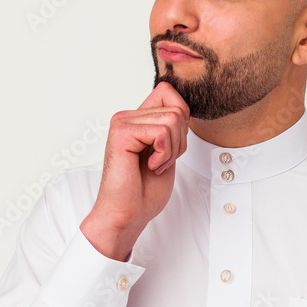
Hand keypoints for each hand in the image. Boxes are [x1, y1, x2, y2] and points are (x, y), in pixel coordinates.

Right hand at [80, 82, 189, 260]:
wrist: (127, 214)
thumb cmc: (144, 190)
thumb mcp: (168, 152)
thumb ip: (172, 128)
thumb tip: (185, 110)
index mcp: (137, 119)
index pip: (168, 92)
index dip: (181, 118)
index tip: (170, 147)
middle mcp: (127, 117)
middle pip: (177, 108)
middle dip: (180, 141)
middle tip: (161, 161)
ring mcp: (122, 123)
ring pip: (173, 120)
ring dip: (171, 150)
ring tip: (155, 165)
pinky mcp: (122, 133)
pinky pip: (162, 132)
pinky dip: (163, 154)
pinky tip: (149, 166)